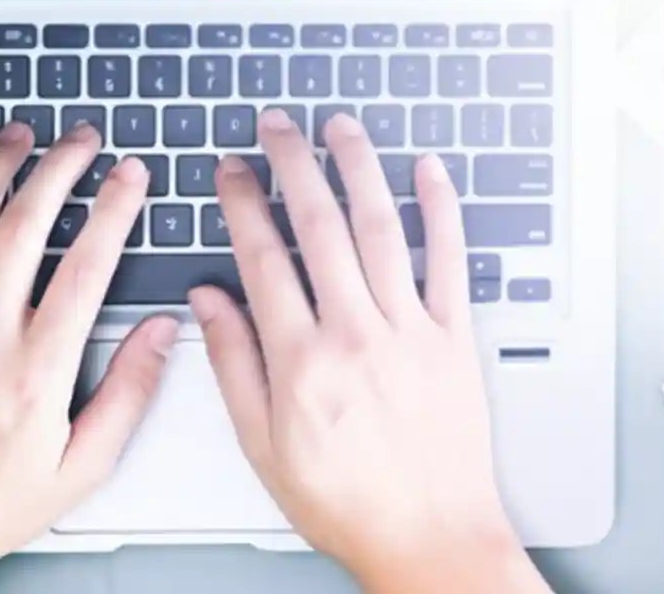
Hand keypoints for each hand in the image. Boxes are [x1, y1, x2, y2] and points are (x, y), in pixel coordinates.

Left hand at [0, 121, 176, 592]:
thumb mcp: (81, 467)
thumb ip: (128, 394)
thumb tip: (161, 335)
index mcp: (37, 368)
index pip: (86, 265)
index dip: (113, 209)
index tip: (130, 175)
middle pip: (25, 226)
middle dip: (59, 169)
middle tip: (83, 139)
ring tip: (20, 135)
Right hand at [189, 109, 548, 592]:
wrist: (429, 537)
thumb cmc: (345, 500)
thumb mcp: (262, 445)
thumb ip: (234, 365)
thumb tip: (208, 301)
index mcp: (302, 360)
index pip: (263, 257)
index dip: (242, 203)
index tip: (231, 169)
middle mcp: (356, 333)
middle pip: (319, 226)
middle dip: (292, 164)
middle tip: (276, 125)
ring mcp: (411, 330)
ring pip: (381, 228)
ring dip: (357, 168)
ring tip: (339, 128)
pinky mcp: (455, 338)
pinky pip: (449, 260)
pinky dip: (441, 210)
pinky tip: (428, 171)